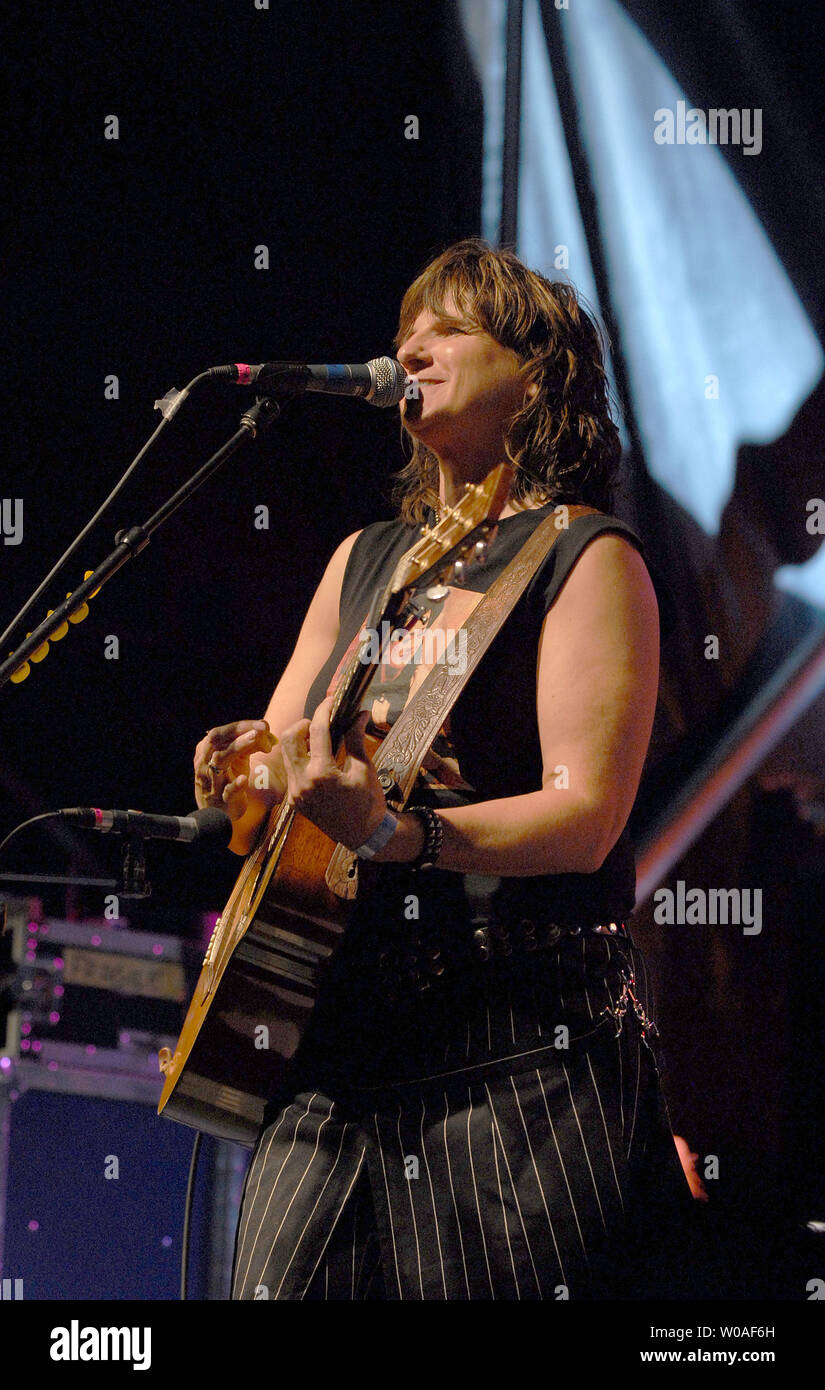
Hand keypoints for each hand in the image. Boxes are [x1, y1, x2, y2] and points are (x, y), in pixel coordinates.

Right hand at [194, 720, 280, 820]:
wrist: (219, 812)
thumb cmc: (228, 779)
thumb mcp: (237, 759)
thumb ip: (249, 744)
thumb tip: (266, 729)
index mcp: (207, 750)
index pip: (222, 732)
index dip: (242, 726)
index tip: (263, 725)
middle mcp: (204, 762)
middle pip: (218, 740)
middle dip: (240, 731)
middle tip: (263, 728)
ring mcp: (211, 782)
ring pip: (220, 760)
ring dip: (238, 747)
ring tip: (256, 738)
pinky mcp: (221, 801)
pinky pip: (226, 791)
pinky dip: (235, 785)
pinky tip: (244, 779)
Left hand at [279, 696, 388, 850]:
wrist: (363, 836)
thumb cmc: (369, 803)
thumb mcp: (365, 769)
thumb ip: (356, 739)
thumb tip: (360, 714)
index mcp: (322, 774)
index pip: (319, 730)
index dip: (325, 710)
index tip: (332, 700)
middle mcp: (303, 782)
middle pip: (289, 738)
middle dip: (303, 724)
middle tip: (321, 724)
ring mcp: (295, 793)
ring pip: (285, 754)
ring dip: (299, 741)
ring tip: (320, 740)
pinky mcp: (294, 800)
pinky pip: (290, 771)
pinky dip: (300, 759)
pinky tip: (317, 759)